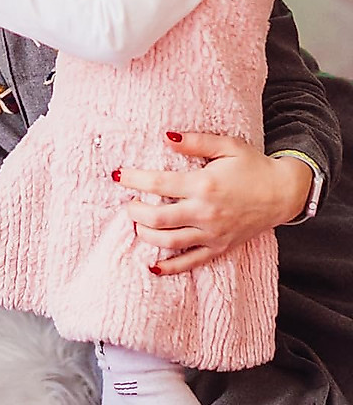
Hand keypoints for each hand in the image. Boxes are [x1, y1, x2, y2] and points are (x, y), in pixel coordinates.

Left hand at [115, 131, 313, 274]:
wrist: (285, 193)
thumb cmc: (254, 166)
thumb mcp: (227, 146)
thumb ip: (195, 142)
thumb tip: (166, 137)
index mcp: (204, 185)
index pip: (158, 183)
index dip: (134, 179)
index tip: (118, 176)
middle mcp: (206, 212)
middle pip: (158, 217)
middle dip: (135, 211)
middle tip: (127, 204)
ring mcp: (213, 233)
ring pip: (170, 241)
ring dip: (146, 235)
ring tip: (136, 224)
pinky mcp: (220, 247)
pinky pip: (191, 261)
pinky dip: (170, 267)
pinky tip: (153, 266)